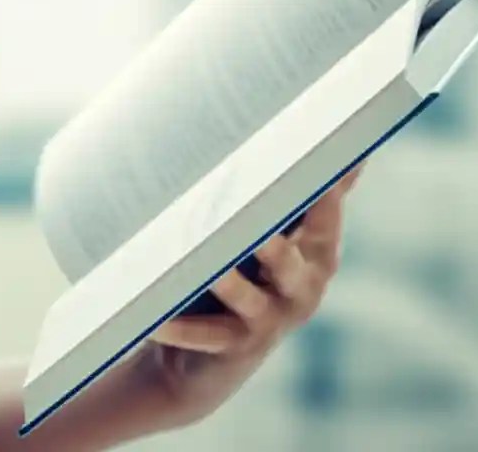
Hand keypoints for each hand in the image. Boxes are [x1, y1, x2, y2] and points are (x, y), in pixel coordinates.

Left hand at [128, 165, 364, 429]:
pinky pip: (203, 334)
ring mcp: (272, 318)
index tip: (313, 142)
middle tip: (250, 204)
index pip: (325, 208)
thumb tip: (292, 117)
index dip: (324, 179)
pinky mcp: (236, 347)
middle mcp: (304, 285)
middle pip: (288, 254)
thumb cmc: (231, 273)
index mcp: (317, 249)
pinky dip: (177, 326)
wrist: (201, 359)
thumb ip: (279, 191)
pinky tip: (152, 318)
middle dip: (270, 231)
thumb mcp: (260, 233)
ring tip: (199, 260)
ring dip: (221, 277)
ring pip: (244, 293)